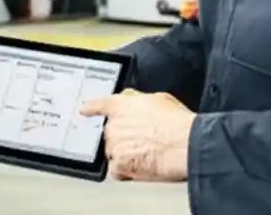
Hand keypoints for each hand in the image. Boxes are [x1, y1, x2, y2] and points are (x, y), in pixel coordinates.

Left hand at [80, 88, 195, 181]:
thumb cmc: (177, 123)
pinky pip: (116, 170)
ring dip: (125, 154)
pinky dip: (125, 171)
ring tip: (147, 153)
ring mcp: (114, 146)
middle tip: (144, 141)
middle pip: (110, 133)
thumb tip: (134, 101)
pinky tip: (141, 166)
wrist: (185, 144)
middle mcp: (113, 125)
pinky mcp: (119, 165)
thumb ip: (138, 100)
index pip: (98, 105)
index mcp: (121, 106)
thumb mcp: (158, 99)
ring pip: (113, 152)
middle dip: (123, 138)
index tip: (85, 110)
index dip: (91, 108)